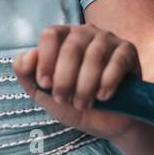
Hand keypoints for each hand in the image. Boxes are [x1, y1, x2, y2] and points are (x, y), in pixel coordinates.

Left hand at [12, 24, 140, 139]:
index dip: (45, 60)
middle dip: (65, 79)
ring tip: (83, 104)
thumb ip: (27, 75)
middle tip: (64, 100)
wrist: (107, 122)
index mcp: (61, 37)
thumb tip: (25, 57)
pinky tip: (103, 97)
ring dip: (85, 85)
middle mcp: (84, 32)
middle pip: (71, 47)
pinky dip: (107, 82)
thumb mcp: (44, 94)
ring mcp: (108, 39)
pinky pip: (117, 62)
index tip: (46, 85)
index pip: (50, 35)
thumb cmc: (73, 103)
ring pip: (94, 56)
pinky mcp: (128, 51)